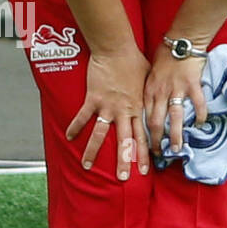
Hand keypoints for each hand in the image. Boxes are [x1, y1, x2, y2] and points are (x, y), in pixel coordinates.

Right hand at [66, 44, 150, 179]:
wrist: (117, 49)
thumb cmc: (134, 61)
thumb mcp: (148, 81)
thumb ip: (149, 97)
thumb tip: (157, 104)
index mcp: (137, 108)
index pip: (142, 136)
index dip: (144, 154)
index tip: (146, 169)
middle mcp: (123, 111)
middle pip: (124, 141)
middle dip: (123, 161)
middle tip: (123, 178)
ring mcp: (107, 106)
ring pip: (100, 134)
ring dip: (93, 151)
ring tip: (87, 166)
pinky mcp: (93, 99)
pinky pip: (83, 117)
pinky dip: (75, 127)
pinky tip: (69, 138)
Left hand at [143, 44, 207, 155]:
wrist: (180, 41)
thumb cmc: (164, 56)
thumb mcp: (149, 74)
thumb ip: (149, 90)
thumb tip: (146, 106)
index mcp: (148, 90)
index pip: (143, 117)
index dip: (143, 134)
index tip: (144, 147)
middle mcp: (160, 92)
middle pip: (156, 121)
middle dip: (156, 140)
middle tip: (159, 154)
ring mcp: (176, 89)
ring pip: (174, 117)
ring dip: (175, 135)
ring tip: (176, 149)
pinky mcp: (192, 84)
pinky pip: (197, 103)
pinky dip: (200, 115)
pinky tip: (200, 124)